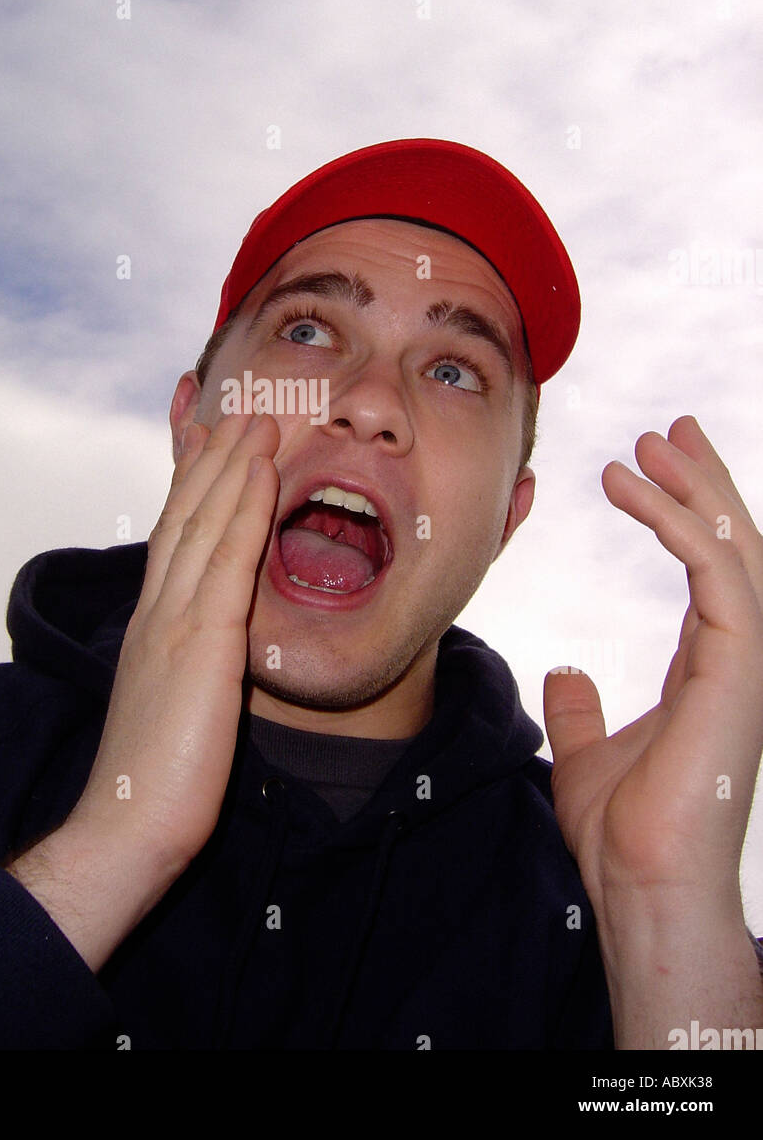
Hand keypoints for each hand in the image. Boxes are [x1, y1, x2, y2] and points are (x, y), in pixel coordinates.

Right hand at [72, 408, 279, 866]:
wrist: (126, 826)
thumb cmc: (154, 781)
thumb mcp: (173, 704)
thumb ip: (189, 664)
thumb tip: (208, 648)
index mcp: (152, 624)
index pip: (172, 536)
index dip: (188, 482)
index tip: (201, 437)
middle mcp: (157, 609)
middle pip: (185, 513)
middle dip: (211, 454)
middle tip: (232, 404)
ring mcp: (174, 620)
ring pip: (205, 521)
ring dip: (234, 462)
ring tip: (257, 413)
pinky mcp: (199, 642)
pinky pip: (229, 560)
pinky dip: (247, 508)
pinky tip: (265, 471)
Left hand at [543, 416, 762, 1041]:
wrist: (642, 884)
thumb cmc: (623, 834)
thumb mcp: (589, 752)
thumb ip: (582, 710)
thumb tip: (565, 675)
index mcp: (710, 668)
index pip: (710, 569)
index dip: (688, 511)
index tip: (655, 462)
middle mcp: (736, 657)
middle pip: (733, 545)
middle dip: (704, 481)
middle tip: (670, 427)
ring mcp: (745, 661)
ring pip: (735, 547)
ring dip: (694, 487)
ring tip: (650, 441)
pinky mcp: (738, 666)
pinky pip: (717, 570)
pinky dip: (679, 521)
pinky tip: (635, 488)